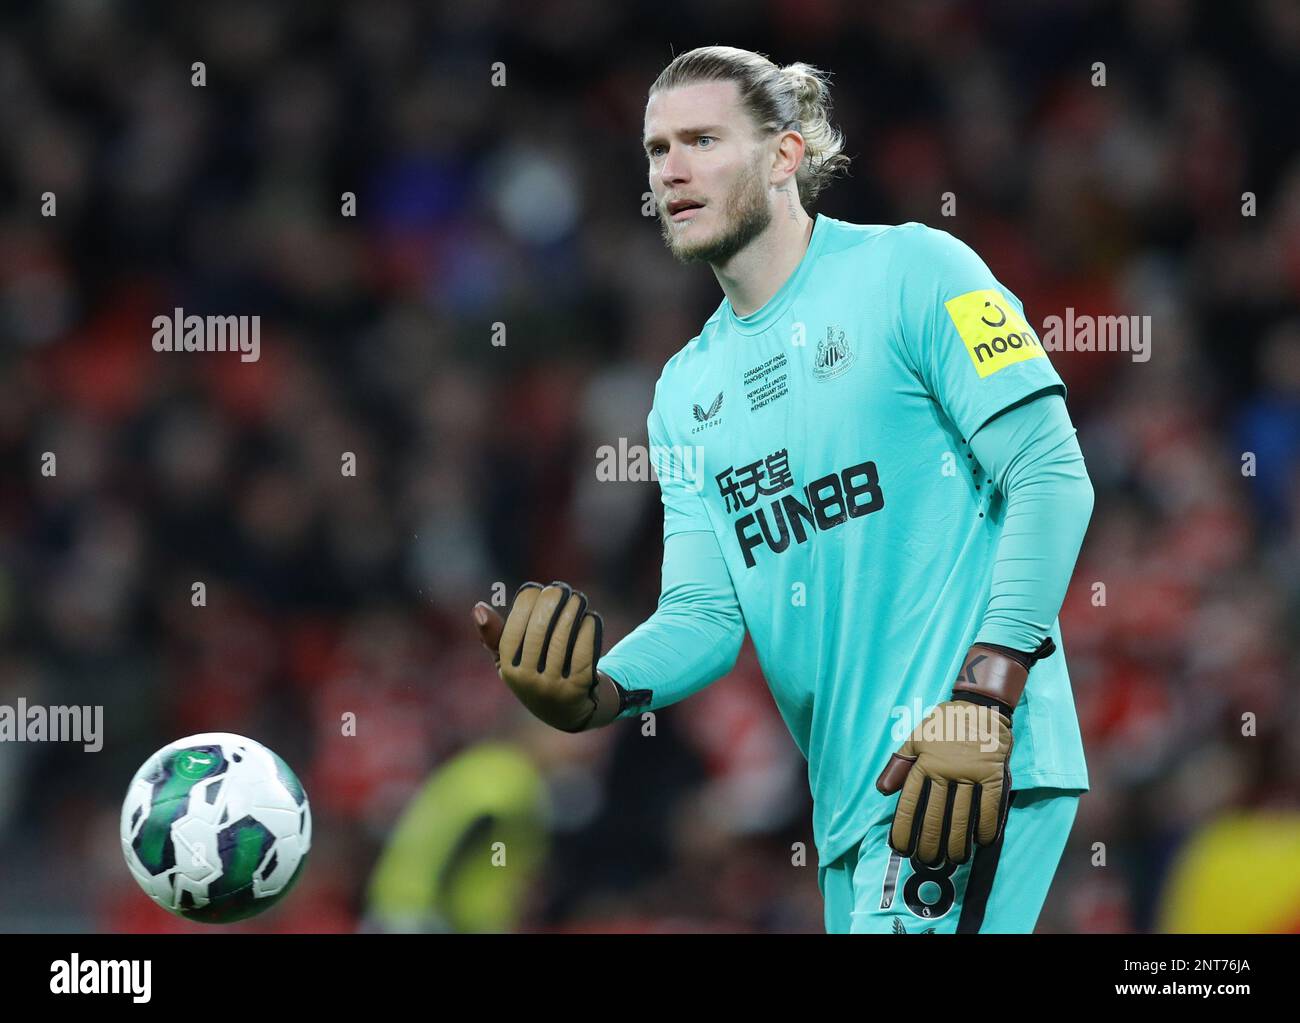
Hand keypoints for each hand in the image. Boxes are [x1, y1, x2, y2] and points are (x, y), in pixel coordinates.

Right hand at [472, 581, 603, 731]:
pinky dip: (588, 629)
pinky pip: (585, 649)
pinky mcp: (580, 686)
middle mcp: (529, 681)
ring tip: (576, 598)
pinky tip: (589, 617)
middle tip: (561, 588)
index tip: (536, 589)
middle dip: (551, 602)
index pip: (513, 630)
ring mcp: (555, 686)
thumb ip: (495, 634)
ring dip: (572, 610)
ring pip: (564, 637)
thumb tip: (478, 608)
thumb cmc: (534, 674)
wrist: (567, 710)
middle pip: (540, 630)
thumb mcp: (510, 660)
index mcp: (508, 670)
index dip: (525, 604)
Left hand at [875, 698, 1011, 866]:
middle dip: (929, 842)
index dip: (904, 827)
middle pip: (935, 815)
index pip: (910, 802)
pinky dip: (986, 826)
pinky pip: (989, 806)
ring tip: (954, 859)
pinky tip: (981, 841)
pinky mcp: (992, 774)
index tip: (900, 847)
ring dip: (957, 842)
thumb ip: (900, 764)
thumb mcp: (916, 738)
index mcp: (924, 763)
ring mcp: (970, 773)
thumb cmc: (944, 724)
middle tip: (927, 861)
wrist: (979, 707)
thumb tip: (883, 791)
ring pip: (961, 816)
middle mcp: (944, 770)